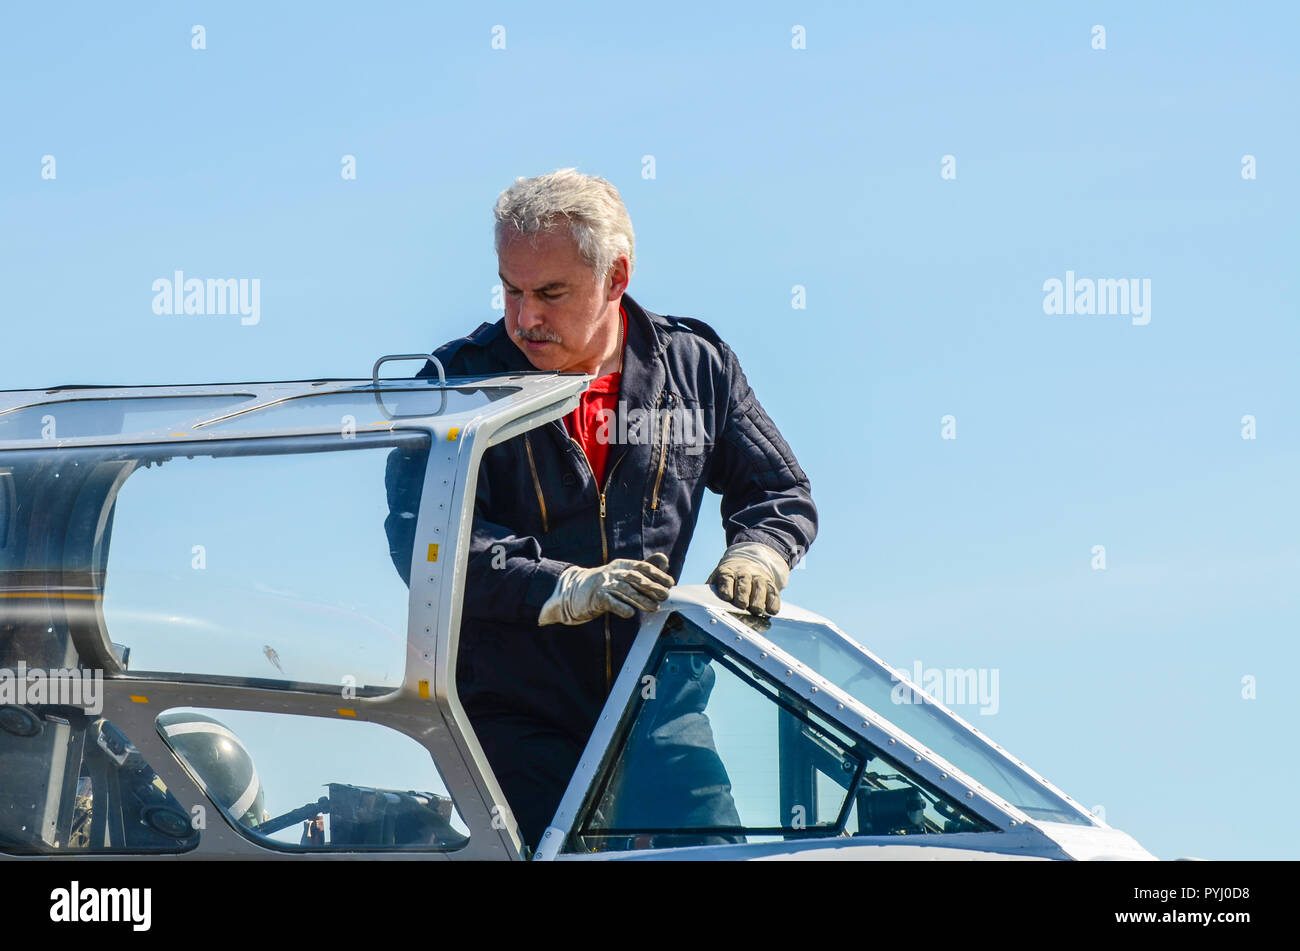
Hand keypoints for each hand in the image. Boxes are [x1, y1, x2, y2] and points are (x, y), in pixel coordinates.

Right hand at [539, 552, 675, 624]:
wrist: (575, 593)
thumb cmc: (606, 584)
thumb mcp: (624, 574)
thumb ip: (644, 568)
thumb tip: (664, 560)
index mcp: (622, 565)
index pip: (642, 566)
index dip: (657, 574)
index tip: (670, 583)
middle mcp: (613, 572)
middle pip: (635, 578)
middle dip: (652, 586)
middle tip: (665, 595)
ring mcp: (603, 584)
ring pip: (625, 590)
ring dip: (641, 599)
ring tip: (654, 608)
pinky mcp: (595, 598)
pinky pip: (609, 602)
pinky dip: (621, 607)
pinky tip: (630, 613)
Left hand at [708, 542, 790, 615]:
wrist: (745, 562)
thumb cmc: (727, 579)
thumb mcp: (716, 580)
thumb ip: (710, 591)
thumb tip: (699, 605)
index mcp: (727, 572)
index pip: (726, 578)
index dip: (727, 587)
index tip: (727, 597)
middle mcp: (744, 573)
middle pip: (744, 582)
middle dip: (743, 594)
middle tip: (742, 605)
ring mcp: (758, 577)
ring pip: (760, 586)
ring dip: (759, 599)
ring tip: (757, 610)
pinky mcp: (770, 584)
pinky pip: (773, 591)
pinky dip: (773, 602)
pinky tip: (772, 611)